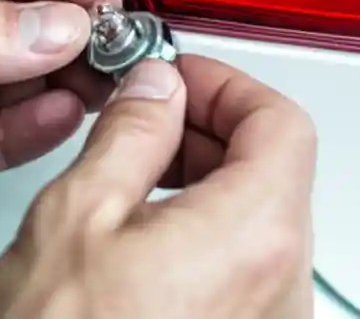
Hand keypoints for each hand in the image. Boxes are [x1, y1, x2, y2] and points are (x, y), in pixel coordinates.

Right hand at [0, 56, 316, 318]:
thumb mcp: (77, 215)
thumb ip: (129, 134)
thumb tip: (154, 90)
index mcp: (253, 234)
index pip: (281, 121)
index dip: (225, 83)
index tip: (176, 76)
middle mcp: (282, 284)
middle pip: (276, 169)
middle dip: (208, 129)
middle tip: (144, 116)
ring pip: (259, 218)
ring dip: (203, 179)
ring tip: (129, 177)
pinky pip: (244, 267)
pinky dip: (202, 231)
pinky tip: (140, 235)